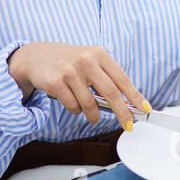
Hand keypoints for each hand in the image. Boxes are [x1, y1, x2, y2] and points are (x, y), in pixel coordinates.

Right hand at [7, 43, 149, 127]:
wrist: (33, 56)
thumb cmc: (65, 61)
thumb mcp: (87, 60)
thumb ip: (104, 78)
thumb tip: (124, 103)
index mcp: (98, 53)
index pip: (122, 79)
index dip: (135, 96)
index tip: (145, 109)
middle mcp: (86, 60)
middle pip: (111, 93)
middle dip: (122, 113)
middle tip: (127, 125)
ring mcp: (70, 71)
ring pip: (90, 105)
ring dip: (92, 114)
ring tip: (90, 113)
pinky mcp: (57, 82)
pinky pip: (73, 107)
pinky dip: (75, 109)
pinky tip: (70, 100)